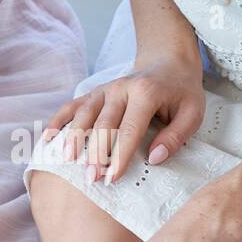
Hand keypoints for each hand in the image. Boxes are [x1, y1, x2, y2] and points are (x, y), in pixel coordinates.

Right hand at [43, 55, 204, 184]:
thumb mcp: (193, 113)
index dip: (119, 156)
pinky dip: (58, 122)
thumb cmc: (180, 93)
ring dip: (73, 138)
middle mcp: (121, 88)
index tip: (112, 178)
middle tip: (91, 178)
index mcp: (146, 93)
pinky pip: (71, 106)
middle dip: (95, 153)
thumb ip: (176, 136)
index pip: (129, 129)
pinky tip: (48, 139)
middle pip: (103, 124)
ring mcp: (104, 89)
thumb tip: (154, 158)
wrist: (168, 63)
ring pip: (84, 114)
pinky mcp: (93, 92)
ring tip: (67, 160)